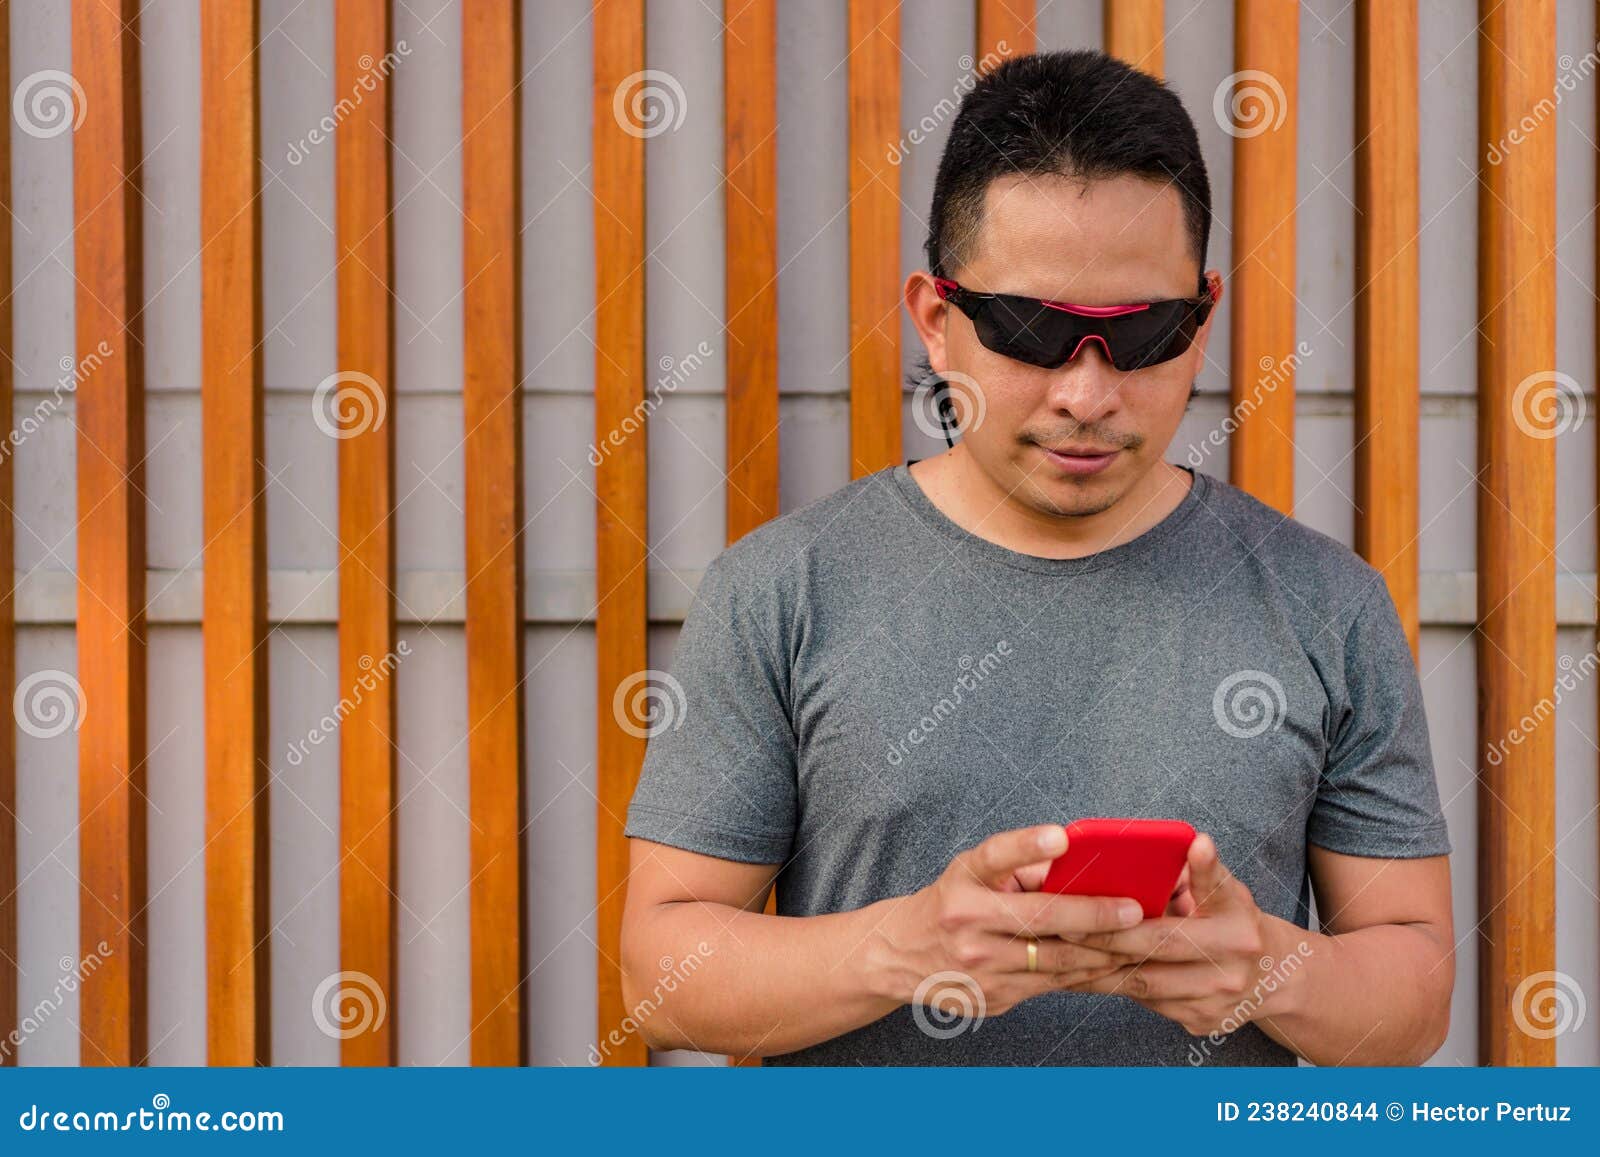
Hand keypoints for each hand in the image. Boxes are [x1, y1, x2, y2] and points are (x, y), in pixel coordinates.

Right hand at [871, 824, 1146, 1017]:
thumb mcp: (970, 873)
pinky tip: (1108, 963)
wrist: (901, 956)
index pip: (996, 858)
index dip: (1028, 845)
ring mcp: (980, 968)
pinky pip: (1050, 986)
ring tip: (1137, 940)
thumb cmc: (949, 903)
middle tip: (1135, 910)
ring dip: (1101, 951)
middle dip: (1095, 916)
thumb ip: (1017, 866)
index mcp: (962, 886)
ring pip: (1055, 961)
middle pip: (1041, 920)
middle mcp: (966, 926)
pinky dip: (1083, 973)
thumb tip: (1077, 862)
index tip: (1060, 837)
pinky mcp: (993, 997)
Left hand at [1060, 832, 1270, 1036]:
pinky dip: (1114, 987)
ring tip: (1061, 953)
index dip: (1130, 921)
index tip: (1096, 908)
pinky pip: (1147, 1004)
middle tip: (1062, 929)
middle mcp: (1229, 971)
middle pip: (1153, 958)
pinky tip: (1084, 974)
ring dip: (1100, 971)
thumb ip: (1205, 871)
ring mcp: (1214, 1002)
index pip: (1172, 929)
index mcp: (1236, 931)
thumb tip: (1194, 842)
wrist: (1273, 976)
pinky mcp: (1200, 1022)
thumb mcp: (1228, 890)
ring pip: (1144, 987)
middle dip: (1104, 943)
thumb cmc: (1236, 921)